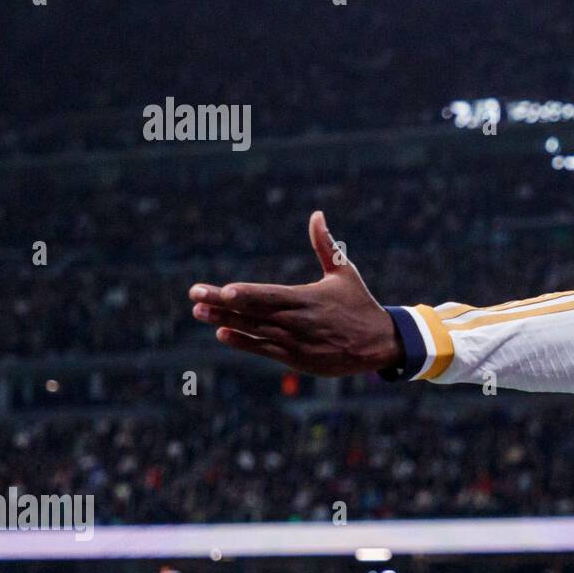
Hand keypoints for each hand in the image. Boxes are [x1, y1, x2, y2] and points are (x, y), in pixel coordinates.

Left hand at [189, 210, 403, 376]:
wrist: (379, 344)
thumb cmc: (359, 304)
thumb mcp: (344, 272)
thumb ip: (325, 245)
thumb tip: (317, 215)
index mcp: (307, 299)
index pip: (268, 295)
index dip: (245, 294)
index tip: (221, 290)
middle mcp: (298, 321)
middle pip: (253, 311)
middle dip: (221, 304)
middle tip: (194, 295)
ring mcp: (295, 341)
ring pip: (254, 330)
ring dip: (225, 321)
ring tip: (199, 312)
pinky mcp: (296, 358)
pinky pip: (264, 349)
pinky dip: (243, 342)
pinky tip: (223, 333)